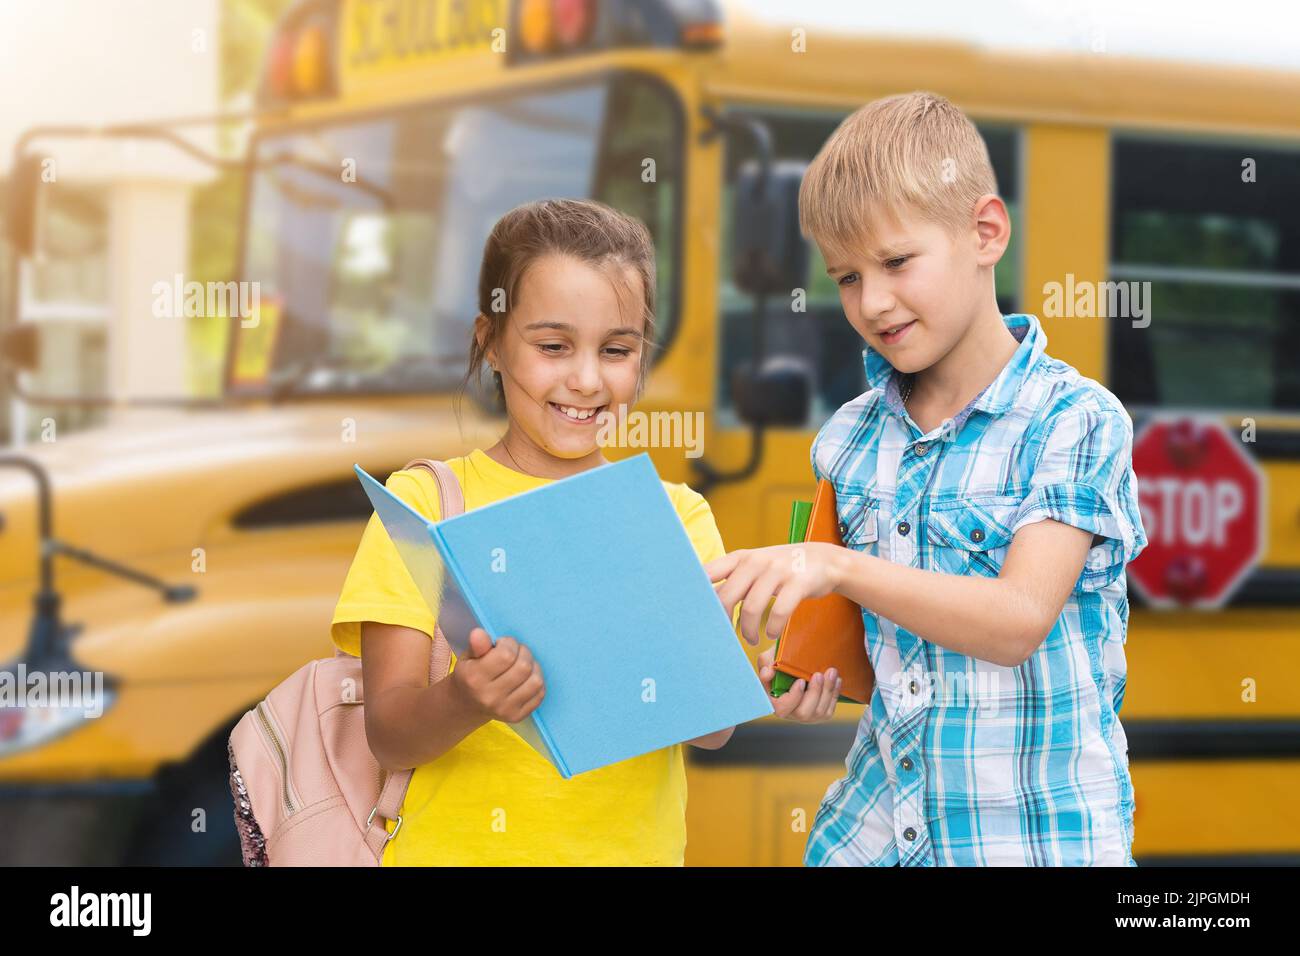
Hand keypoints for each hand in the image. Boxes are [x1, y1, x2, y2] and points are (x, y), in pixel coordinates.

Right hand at [450, 628, 545, 723]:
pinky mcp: (517, 716)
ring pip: (535, 681)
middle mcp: (490, 697)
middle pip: (524, 667)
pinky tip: (526, 678)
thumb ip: (477, 645)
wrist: (466, 705)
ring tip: (522, 664)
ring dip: (533, 667)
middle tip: (515, 652)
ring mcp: (505, 709)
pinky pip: (540, 694)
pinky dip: (536, 681)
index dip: (509, 643)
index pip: (506, 655)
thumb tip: (479, 633)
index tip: (503, 644)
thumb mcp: (468, 657)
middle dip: (523, 652)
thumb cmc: (470, 674)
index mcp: (474, 678)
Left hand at [706, 543, 843, 644]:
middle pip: (727, 597)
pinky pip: (779, 611)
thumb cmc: (780, 569)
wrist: (823, 560)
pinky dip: (773, 628)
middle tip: (727, 635)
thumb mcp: (755, 566)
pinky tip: (772, 633)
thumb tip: (705, 606)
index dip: (697, 594)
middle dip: (724, 622)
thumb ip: (732, 580)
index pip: (709, 573)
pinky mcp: (798, 583)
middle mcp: (756, 561)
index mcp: (740, 557)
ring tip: (751, 638)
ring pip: (751, 607)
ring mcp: (778, 570)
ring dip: (748, 630)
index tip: (694, 614)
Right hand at [757, 648, 840, 722]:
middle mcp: (789, 713)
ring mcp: (805, 716)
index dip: (793, 697)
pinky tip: (837, 680)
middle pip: (803, 713)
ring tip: (831, 672)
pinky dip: (834, 694)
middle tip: (818, 674)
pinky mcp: (818, 714)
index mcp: (774, 702)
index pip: (782, 709)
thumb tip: (769, 672)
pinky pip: (829, 710)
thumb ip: (766, 663)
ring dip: (827, 692)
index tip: (801, 681)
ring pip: (819, 712)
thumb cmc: (779, 663)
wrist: (793, 664)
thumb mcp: (768, 659)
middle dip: (814, 693)